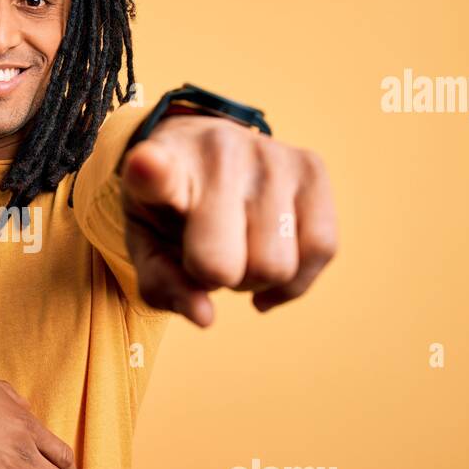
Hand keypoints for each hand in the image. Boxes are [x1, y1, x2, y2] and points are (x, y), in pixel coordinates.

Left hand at [120, 112, 336, 326]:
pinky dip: (295, 278)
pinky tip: (271, 267)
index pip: (156, 173)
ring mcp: (268, 154)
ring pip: (277, 265)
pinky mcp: (311, 164)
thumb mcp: (147, 247)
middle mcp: (216, 151)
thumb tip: (205, 317)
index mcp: (159, 168)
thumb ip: (164, 285)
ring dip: (257, 279)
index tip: (145, 164)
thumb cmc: (169, 210)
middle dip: (218, 281)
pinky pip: (322, 248)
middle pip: (225, 265)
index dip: (151, 171)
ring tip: (239, 250)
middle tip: (209, 259)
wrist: (203, 154)